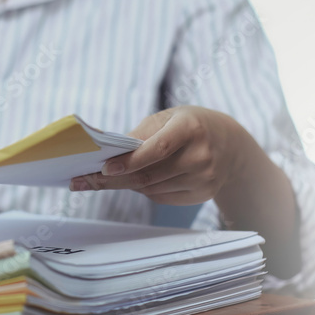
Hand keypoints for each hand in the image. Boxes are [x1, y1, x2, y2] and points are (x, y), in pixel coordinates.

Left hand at [69, 106, 256, 205]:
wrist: (231, 145)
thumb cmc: (190, 126)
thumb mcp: (168, 118)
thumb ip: (139, 134)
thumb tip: (106, 152)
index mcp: (190, 129)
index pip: (156, 149)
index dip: (129, 161)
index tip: (103, 168)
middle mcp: (200, 156)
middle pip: (148, 175)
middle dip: (112, 180)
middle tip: (83, 181)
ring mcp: (203, 178)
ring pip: (151, 188)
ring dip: (126, 184)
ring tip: (108, 176)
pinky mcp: (202, 194)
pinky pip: (161, 197)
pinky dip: (144, 189)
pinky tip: (137, 180)